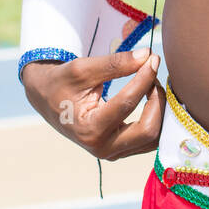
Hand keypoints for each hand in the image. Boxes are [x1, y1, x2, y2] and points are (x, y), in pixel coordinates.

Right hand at [21, 49, 165, 160]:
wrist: (47, 100)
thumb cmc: (61, 83)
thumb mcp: (82, 69)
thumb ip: (115, 63)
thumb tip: (147, 55)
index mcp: (89, 130)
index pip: (128, 104)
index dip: (144, 78)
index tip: (152, 58)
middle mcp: (103, 148)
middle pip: (149, 129)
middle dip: (158, 99)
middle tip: (153, 74)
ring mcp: (113, 153)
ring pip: (154, 137)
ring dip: (160, 108)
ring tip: (151, 83)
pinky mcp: (121, 150)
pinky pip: (150, 138)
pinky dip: (157, 117)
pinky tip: (150, 96)